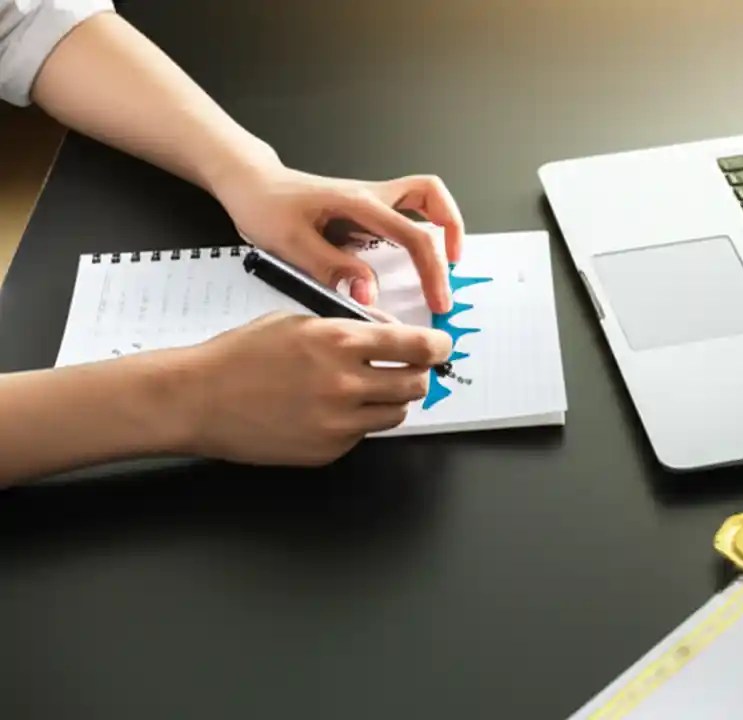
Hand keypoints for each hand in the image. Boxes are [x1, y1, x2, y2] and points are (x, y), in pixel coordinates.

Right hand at [176, 312, 451, 466]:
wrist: (197, 399)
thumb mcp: (298, 321)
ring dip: (392, 399)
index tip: (441, 347)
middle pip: (415, 384)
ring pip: (396, 414)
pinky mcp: (328, 450)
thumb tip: (388, 333)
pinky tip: (330, 409)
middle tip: (407, 369)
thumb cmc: (241, 355)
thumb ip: (348, 326)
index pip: (416, 347)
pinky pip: (363, 435)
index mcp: (339, 341)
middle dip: (417, 374)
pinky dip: (358, 421)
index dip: (437, 347)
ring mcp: (337, 423)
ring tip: (367, 388)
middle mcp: (344, 383)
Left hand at [212, 164, 464, 312]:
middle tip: (454, 268)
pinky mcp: (364, 210)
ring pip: (423, 198)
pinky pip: (405, 213)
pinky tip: (411, 258)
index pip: (413, 235)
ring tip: (444, 260)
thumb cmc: (265, 207)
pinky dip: (420, 230)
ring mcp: (370, 200)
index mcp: (358, 203)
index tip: (437, 302)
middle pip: (431, 194)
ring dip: (441, 224)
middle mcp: (371, 196)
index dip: (432, 271)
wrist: (249, 184)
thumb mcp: (290, 244)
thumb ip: (333, 270)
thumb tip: (370, 294)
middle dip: (452, 229)